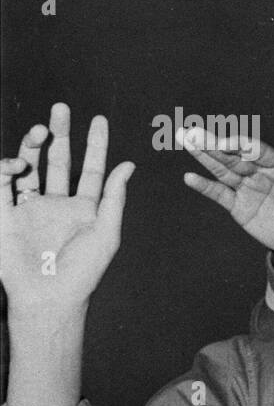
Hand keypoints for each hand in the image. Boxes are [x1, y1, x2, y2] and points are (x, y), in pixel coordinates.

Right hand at [0, 103, 133, 319]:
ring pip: (29, 166)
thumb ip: (115, 197)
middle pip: (57, 160)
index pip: (91, 169)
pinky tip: (18, 164)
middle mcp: (56, 204)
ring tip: (41, 130)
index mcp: (84, 208)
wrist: (49, 297)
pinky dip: (7, 169)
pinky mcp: (4, 215)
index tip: (98, 120)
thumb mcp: (107, 232)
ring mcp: (29, 208)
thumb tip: (129, 165)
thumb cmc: (83, 271)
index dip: (95, 145)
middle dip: (60, 133)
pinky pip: (1, 185)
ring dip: (33, 145)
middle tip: (62, 108)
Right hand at [181, 129, 273, 261]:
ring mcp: (250, 188)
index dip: (244, 145)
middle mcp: (264, 173)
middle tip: (192, 133)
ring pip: (224, 169)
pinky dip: (205, 186)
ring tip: (185, 140)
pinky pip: (220, 194)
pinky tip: (189, 177)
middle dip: (214, 144)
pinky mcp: (239, 206)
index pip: (261, 152)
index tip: (227, 142)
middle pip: (236, 156)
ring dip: (204, 155)